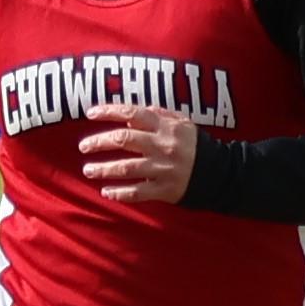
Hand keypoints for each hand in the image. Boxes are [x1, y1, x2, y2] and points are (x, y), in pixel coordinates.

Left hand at [79, 103, 198, 203]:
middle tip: (83, 146)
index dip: (109, 111)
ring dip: (103, 169)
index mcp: (165, 127)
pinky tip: (106, 192)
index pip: (132, 113)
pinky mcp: (165, 189)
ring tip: (88, 170)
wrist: (221, 173)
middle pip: (124, 140)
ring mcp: (163, 169)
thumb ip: (157, 115)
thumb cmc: (196, 145)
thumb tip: (130, 115)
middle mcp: (162, 146)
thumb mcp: (181, 122)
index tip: (90, 113)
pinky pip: (138, 192)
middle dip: (99, 142)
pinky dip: (120, 193)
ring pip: (126, 168)